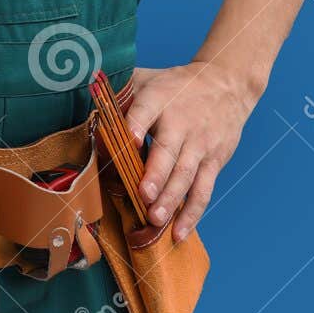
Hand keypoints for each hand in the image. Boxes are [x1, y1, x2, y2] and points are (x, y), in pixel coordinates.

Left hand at [124, 62, 259, 241]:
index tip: (128, 139)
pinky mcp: (215, 161)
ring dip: (171, 199)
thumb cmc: (175, 87)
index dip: (137, 124)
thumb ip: (119, 94)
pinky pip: (203, 190)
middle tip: (143, 196)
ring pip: (187, 175)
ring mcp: (200, 145)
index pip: (146, 111)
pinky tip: (178, 233)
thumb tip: (87, 114)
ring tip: (155, 219)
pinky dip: (192, 213)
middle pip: (169, 152)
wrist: (226, 83)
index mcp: (159, 100)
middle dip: (156, 175)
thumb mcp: (147, 79)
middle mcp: (182, 124)